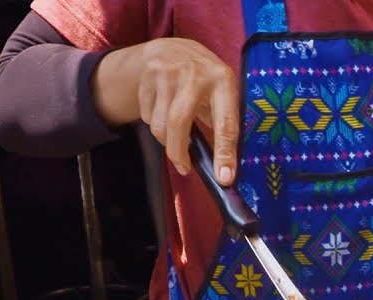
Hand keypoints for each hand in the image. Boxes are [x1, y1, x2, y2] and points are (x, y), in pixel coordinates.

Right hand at [94, 38, 238, 183]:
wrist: (172, 48)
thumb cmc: (205, 79)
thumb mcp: (222, 93)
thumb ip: (223, 123)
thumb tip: (225, 168)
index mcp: (223, 80)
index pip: (225, 123)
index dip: (224, 153)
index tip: (224, 178)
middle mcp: (194, 74)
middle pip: (178, 122)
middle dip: (178, 152)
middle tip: (184, 168)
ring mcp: (167, 73)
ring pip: (159, 123)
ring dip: (166, 141)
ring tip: (175, 140)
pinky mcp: (147, 77)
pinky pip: (147, 116)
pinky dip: (155, 124)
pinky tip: (163, 114)